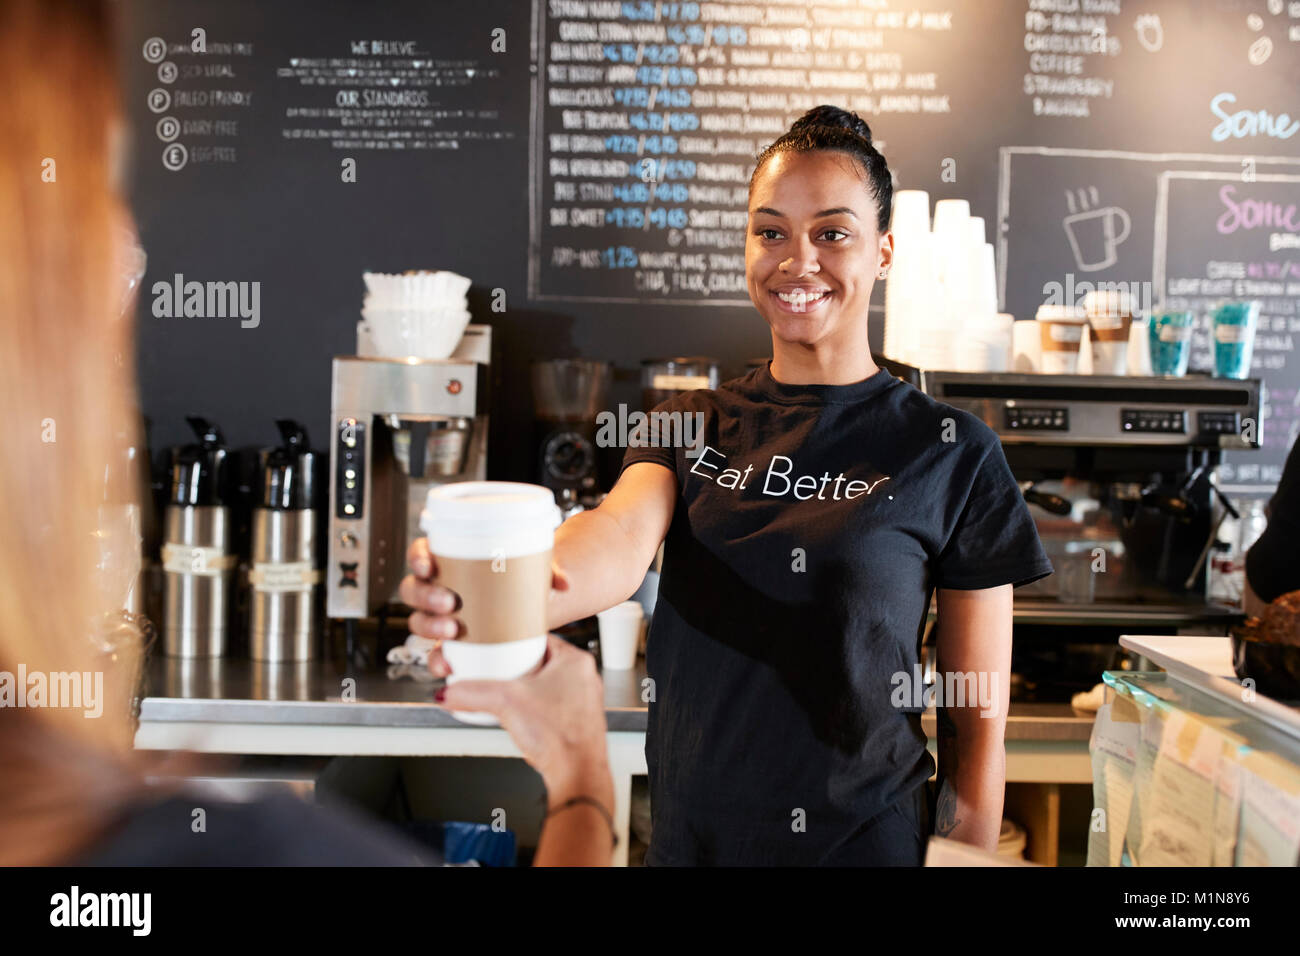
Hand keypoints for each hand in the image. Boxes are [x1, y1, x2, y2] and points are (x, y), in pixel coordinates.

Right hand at [400, 537, 569, 678]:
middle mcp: (438, 588)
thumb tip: (563, 582)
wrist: (529, 609)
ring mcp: (441, 617)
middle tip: (449, 601)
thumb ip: (548, 573)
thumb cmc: (520, 581)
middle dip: (425, 596)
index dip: (417, 557)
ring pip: (419, 621)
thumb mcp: (532, 571)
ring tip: (453, 630)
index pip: (421, 554)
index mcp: (449, 562)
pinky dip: (438, 660)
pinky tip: (449, 665)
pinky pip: (434, 653)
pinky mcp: (450, 644)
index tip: (429, 564)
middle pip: (413, 590)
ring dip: (430, 627)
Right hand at [435, 634, 611, 800]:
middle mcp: (584, 678)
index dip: (514, 642)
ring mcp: (582, 702)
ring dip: (523, 690)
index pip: (539, 639)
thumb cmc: (559, 737)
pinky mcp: (576, 723)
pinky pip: (549, 706)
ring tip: (504, 695)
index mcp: (576, 660)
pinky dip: (532, 709)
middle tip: (496, 673)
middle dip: (516, 669)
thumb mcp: (506, 702)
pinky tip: (518, 717)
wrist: (576, 776)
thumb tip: (450, 692)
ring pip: (544, 686)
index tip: (497, 648)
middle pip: (540, 663)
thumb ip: (472, 693)